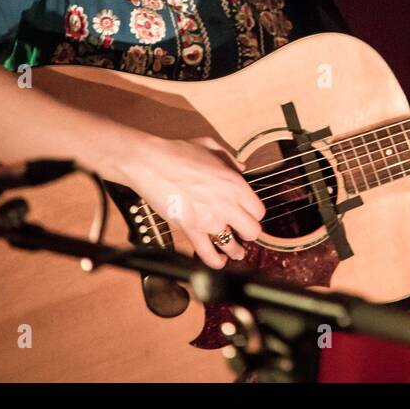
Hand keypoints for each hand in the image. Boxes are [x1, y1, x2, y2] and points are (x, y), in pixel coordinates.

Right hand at [115, 135, 265, 268]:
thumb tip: (241, 167)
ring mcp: (209, 220)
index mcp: (235, 184)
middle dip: (249, 233)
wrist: (150, 163)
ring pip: (233, 247)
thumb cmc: (177, 152)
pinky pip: (207, 254)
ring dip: (235, 250)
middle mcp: (227, 204)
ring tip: (236, 252)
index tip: (249, 214)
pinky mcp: (190, 230)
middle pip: (252, 231)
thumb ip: (229, 158)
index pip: (259, 210)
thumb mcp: (210, 146)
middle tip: (243, 232)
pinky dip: (215, 262)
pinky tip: (219, 261)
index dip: (255, 214)